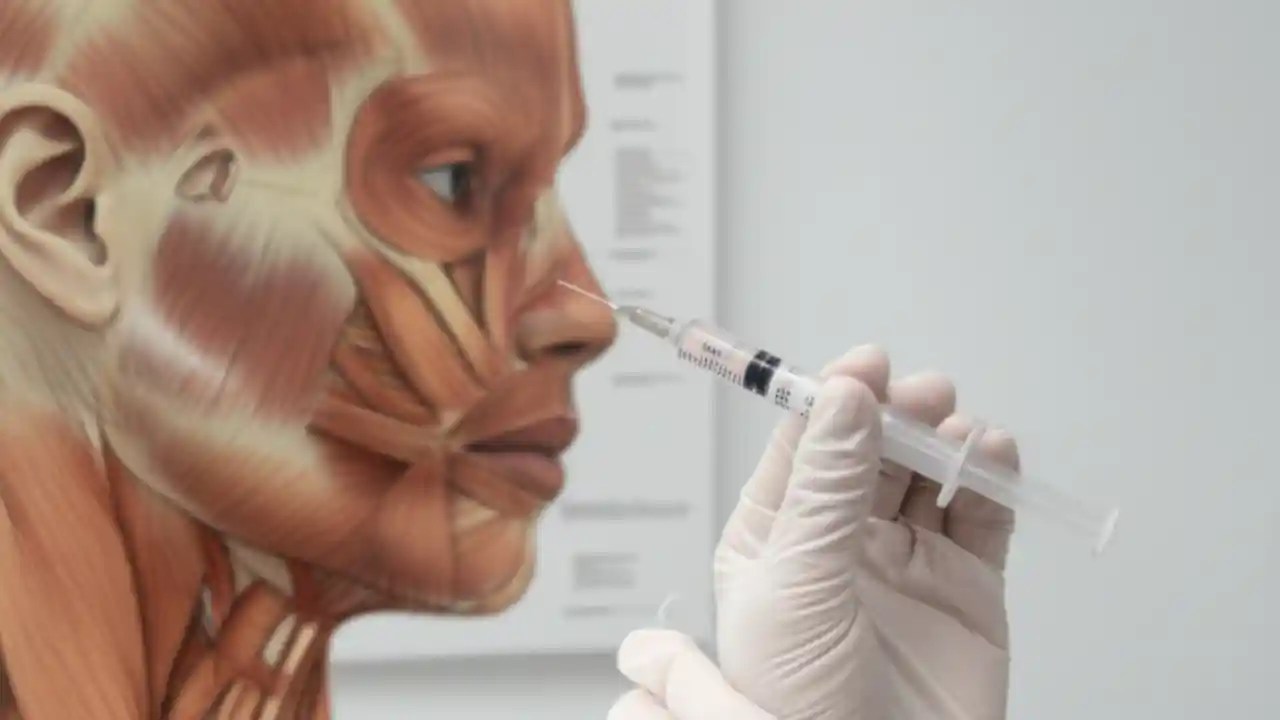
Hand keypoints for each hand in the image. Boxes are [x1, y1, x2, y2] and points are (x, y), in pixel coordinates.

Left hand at [608, 346, 1019, 718]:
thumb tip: (841, 400)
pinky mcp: (965, 585)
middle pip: (871, 449)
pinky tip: (991, 455)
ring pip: (928, 474)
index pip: (804, 445)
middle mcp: (841, 540)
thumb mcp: (797, 582)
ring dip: (943, 440)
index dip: (833, 399)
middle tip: (921, 394)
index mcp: (777, 534)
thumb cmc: (796, 701)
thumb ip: (824, 489)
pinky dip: (990, 479)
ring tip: (957, 429)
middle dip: (896, 413)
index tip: (864, 366)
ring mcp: (906, 560)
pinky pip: (980, 516)